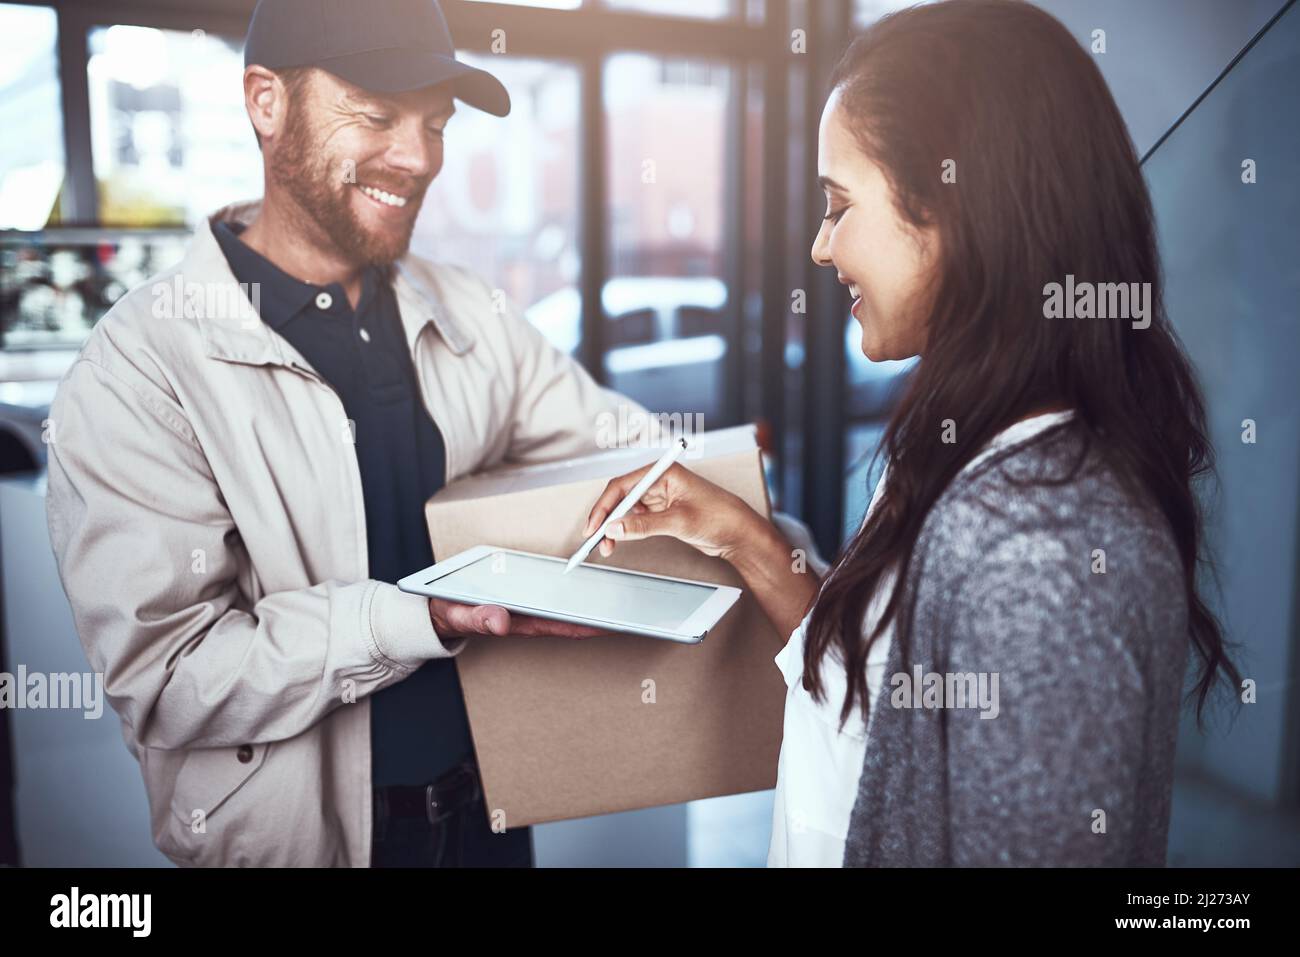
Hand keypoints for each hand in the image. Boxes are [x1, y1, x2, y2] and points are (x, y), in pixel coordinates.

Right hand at [428, 598, 606, 639]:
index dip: (591, 626)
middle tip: (631, 611)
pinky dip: (572, 590)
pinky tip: (587, 583)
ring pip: (568, 606)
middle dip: (601, 615)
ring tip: (619, 595)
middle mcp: (532, 616)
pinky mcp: (526, 595)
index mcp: (523, 623)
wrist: (441, 609)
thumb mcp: (462, 614)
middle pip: (574, 617)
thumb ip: (479, 617)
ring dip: (591, 602)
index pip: (564, 626)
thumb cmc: (454, 613)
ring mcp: (531, 607)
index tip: (615, 625)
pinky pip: (555, 594)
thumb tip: (499, 620)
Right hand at [582, 462, 763, 561]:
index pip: (623, 485)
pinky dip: (625, 532)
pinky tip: (617, 543)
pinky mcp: (662, 512)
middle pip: (621, 497)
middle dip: (606, 519)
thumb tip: (614, 529)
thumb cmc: (719, 516)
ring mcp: (660, 497)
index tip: (594, 526)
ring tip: (607, 548)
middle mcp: (659, 481)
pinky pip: (635, 520)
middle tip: (594, 539)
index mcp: (663, 472)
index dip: (604, 505)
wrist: (739, 533)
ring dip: (614, 528)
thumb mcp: (678, 522)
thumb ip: (643, 526)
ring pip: (626, 510)